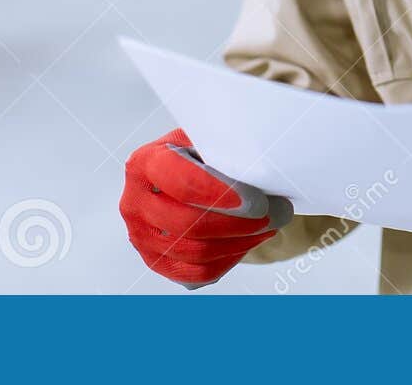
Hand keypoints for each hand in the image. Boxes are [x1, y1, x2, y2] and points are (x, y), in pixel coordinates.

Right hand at [121, 128, 292, 287]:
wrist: (188, 174)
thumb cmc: (199, 154)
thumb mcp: (207, 138)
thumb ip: (224, 148)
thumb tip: (260, 164)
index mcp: (144, 163)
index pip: (180, 183)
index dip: (220, 194)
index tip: (257, 201)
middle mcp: (134, 202)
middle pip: (188, 223)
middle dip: (240, 223)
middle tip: (277, 214)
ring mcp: (142, 237)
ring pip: (196, 252)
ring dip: (241, 242)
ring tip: (270, 225)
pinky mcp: (157, 261)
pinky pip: (196, 274)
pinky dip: (228, 260)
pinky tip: (248, 241)